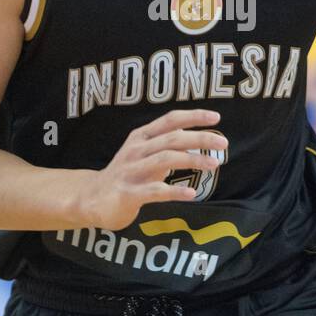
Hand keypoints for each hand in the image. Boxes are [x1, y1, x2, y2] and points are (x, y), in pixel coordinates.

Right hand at [81, 108, 226, 231]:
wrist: (91, 199)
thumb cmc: (126, 175)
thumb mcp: (143, 154)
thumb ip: (166, 145)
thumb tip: (197, 139)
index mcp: (141, 137)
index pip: (170, 120)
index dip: (193, 116)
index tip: (216, 117)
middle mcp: (136, 150)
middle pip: (172, 138)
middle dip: (200, 138)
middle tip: (223, 143)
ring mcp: (131, 171)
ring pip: (165, 160)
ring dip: (193, 160)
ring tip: (214, 164)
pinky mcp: (128, 193)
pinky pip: (155, 191)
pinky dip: (175, 191)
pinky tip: (192, 194)